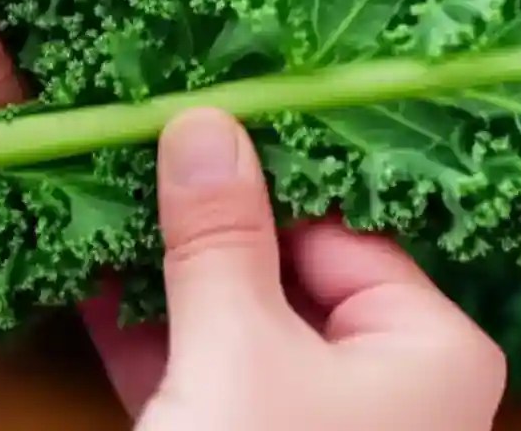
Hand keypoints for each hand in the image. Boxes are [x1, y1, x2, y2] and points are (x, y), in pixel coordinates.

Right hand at [81, 108, 506, 430]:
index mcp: (428, 348)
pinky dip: (152, 337)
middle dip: (200, 223)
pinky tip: (92, 282)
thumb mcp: (234, 352)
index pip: (342, 224)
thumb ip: (219, 238)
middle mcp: (386, 382)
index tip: (193, 119)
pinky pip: (205, 374)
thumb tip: (204, 124)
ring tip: (99, 205)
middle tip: (132, 155)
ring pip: (235, 321)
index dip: (263, 170)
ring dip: (164, 275)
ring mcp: (317, 424)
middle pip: (285, 267)